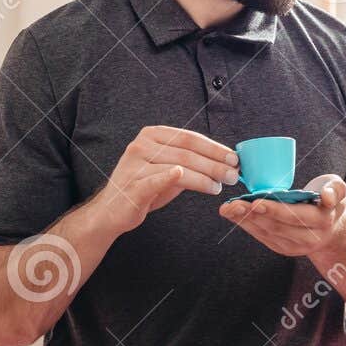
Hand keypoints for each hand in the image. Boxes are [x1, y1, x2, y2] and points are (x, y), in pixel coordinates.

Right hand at [92, 126, 239, 235]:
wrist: (112, 210)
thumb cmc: (144, 188)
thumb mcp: (168, 169)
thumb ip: (190, 162)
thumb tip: (224, 163)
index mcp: (152, 135)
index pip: (190, 138)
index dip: (214, 148)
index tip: (234, 158)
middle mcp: (142, 145)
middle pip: (187, 152)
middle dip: (214, 163)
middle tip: (233, 174)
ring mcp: (136, 164)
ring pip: (179, 166)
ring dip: (204, 177)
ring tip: (219, 186)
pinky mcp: (133, 184)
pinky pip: (158, 180)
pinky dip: (174, 178)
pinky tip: (194, 180)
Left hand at [218, 173, 345, 257]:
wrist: (331, 228)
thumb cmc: (330, 201)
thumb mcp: (339, 190)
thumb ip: (335, 189)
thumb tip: (326, 196)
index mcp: (321, 221)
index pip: (295, 216)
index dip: (275, 210)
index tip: (256, 202)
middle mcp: (308, 238)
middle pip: (276, 226)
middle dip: (252, 215)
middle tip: (233, 204)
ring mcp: (294, 246)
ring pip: (266, 233)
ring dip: (244, 221)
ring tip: (227, 209)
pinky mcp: (283, 249)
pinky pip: (262, 237)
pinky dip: (246, 226)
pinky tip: (233, 216)